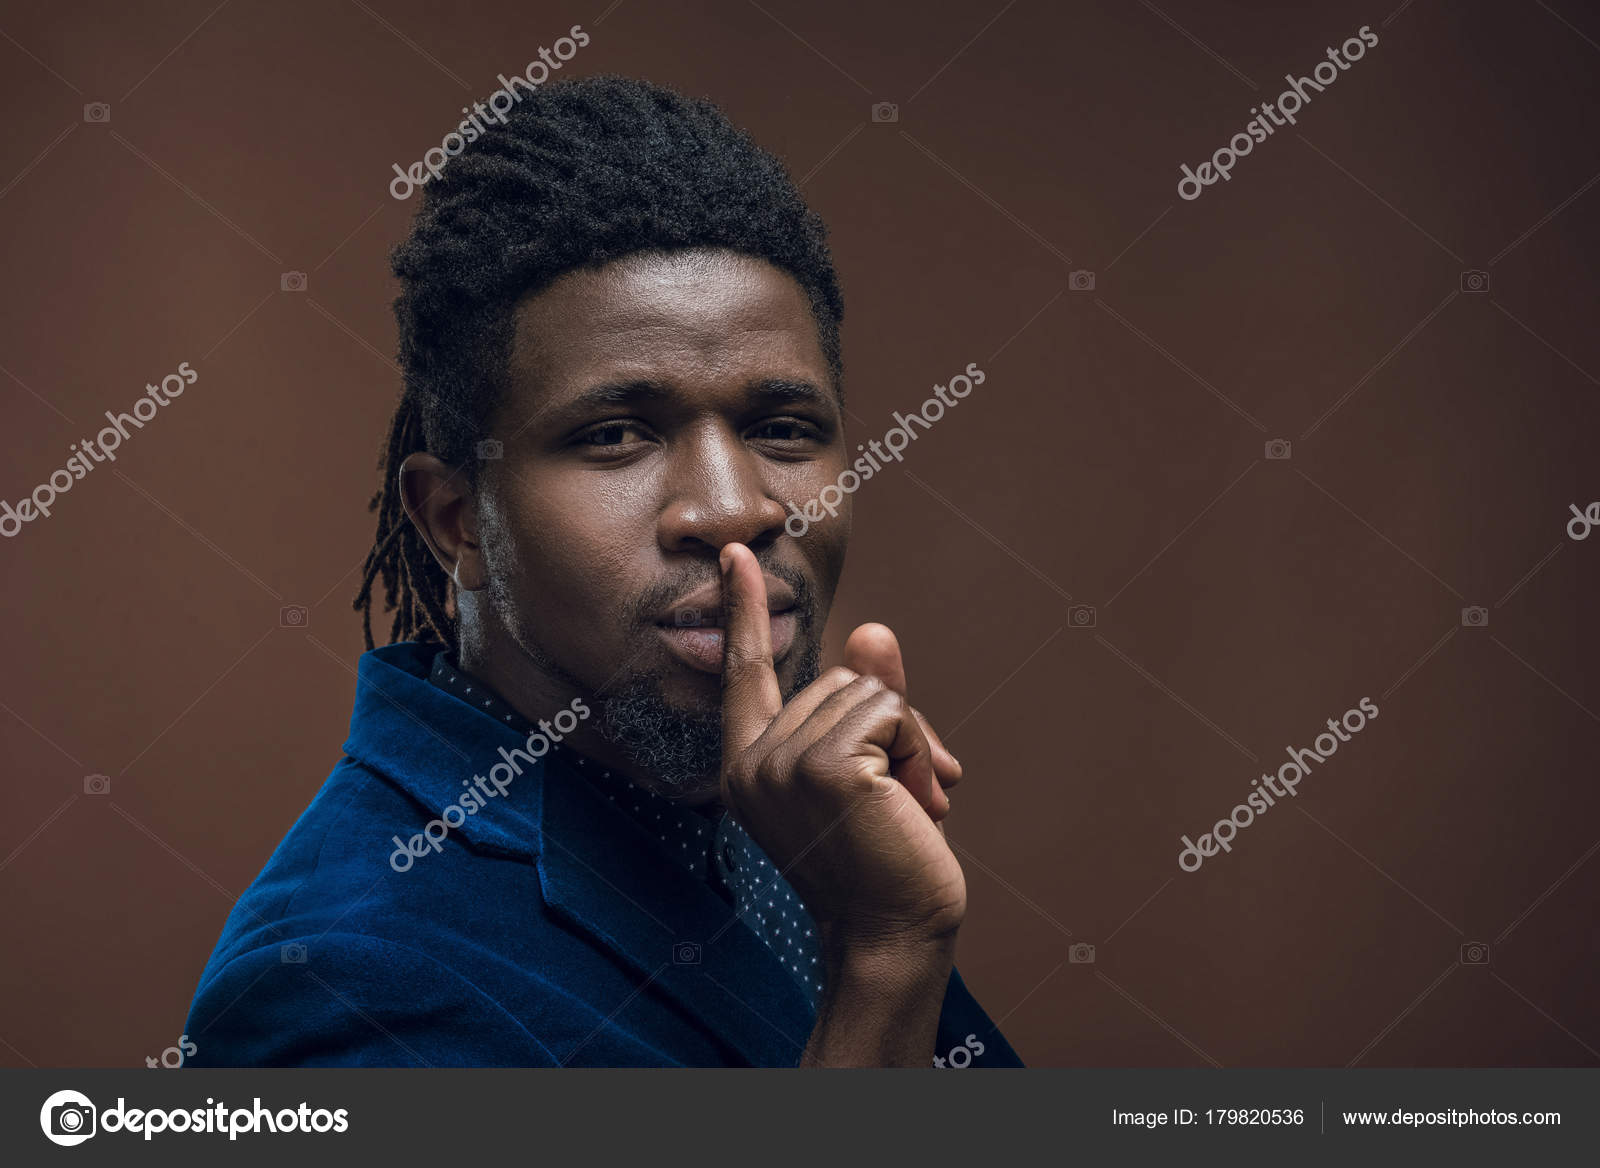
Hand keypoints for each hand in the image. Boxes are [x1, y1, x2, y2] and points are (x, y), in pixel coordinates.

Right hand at [717, 543, 966, 960]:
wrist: (894, 933)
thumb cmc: (882, 859)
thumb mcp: (869, 770)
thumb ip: (865, 701)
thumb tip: (873, 629)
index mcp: (749, 764)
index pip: (746, 671)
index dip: (743, 609)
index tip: (738, 553)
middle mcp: (752, 761)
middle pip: (840, 680)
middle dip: (893, 727)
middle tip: (906, 797)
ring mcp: (783, 763)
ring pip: (871, 693)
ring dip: (910, 746)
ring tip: (907, 808)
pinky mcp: (825, 766)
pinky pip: (892, 712)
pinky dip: (918, 752)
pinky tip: (913, 806)